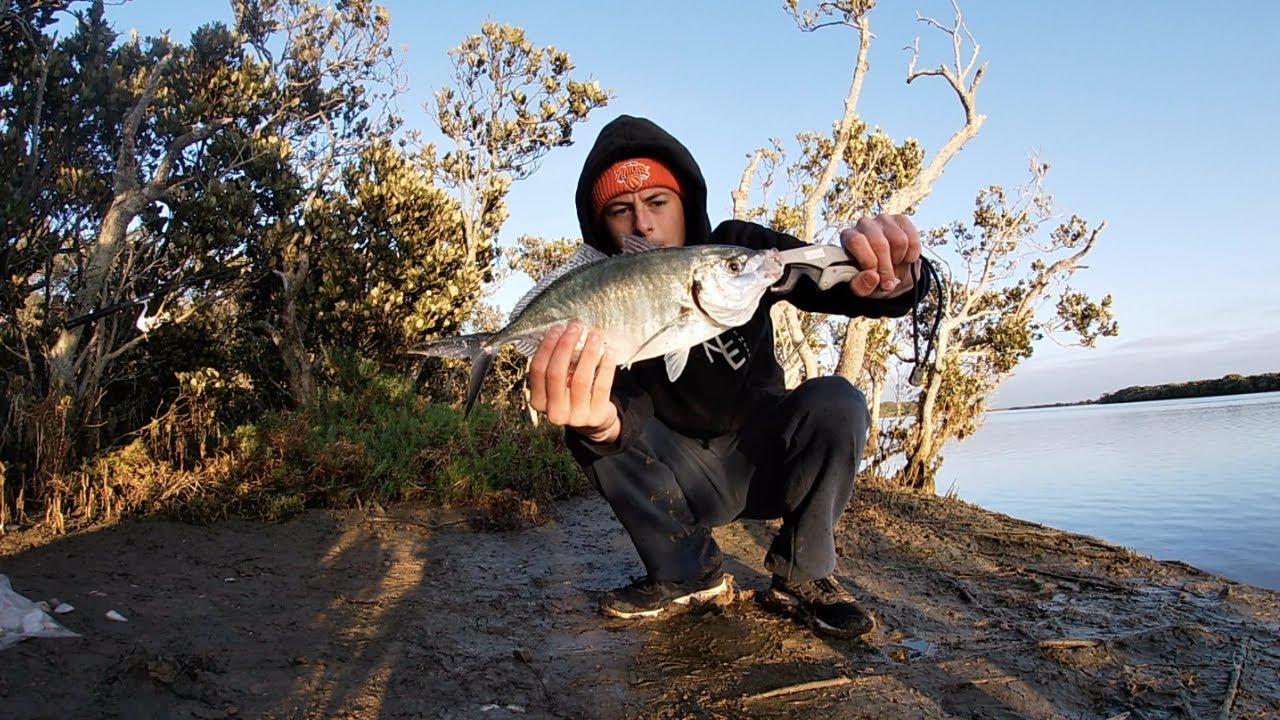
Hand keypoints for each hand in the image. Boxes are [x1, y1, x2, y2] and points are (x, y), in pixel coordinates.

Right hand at [527, 322, 620, 443]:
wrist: (593, 423)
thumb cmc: (572, 394)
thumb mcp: (558, 386)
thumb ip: (556, 366)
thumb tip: (562, 332)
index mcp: (538, 402)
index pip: (538, 370)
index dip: (547, 347)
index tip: (557, 329)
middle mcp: (554, 413)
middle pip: (556, 373)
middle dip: (566, 346)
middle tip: (575, 327)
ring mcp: (575, 417)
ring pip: (581, 379)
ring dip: (588, 352)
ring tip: (595, 334)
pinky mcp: (595, 416)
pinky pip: (602, 386)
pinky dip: (606, 366)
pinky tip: (609, 351)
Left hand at [839, 214, 921, 298]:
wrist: (890, 272)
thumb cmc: (870, 278)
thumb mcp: (863, 288)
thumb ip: (862, 286)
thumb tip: (873, 277)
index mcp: (848, 237)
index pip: (856, 241)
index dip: (868, 260)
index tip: (875, 276)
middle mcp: (864, 224)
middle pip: (879, 243)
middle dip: (886, 268)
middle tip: (887, 283)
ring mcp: (883, 220)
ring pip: (899, 241)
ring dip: (899, 261)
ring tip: (893, 267)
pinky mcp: (901, 220)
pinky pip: (912, 239)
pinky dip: (911, 256)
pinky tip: (903, 260)